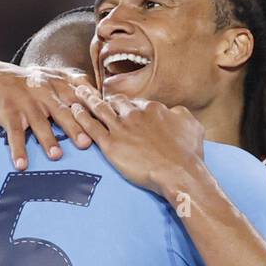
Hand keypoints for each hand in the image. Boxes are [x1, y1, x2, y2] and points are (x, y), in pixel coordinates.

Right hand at [0, 58, 93, 168]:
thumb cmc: (23, 82)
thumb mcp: (48, 76)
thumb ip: (71, 85)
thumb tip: (98, 97)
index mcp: (56, 84)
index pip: (78, 98)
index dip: (91, 112)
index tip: (103, 127)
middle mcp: (43, 92)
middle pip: (62, 111)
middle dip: (75, 127)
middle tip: (86, 143)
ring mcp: (25, 102)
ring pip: (39, 123)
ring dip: (47, 140)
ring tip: (56, 156)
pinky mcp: (7, 112)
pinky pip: (14, 133)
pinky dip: (17, 149)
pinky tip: (21, 164)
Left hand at [73, 84, 205, 197]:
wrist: (180, 173)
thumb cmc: (189, 154)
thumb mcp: (192, 125)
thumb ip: (180, 114)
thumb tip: (173, 111)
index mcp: (153, 108)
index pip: (137, 103)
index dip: (130, 106)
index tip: (124, 107)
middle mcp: (135, 114)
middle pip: (116, 102)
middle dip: (106, 98)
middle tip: (94, 93)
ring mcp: (121, 128)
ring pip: (100, 108)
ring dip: (87, 98)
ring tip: (77, 91)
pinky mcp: (111, 145)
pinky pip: (91, 127)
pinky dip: (81, 117)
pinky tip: (73, 110)